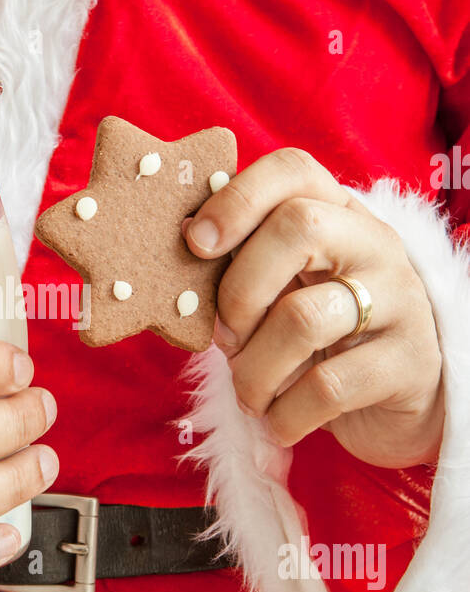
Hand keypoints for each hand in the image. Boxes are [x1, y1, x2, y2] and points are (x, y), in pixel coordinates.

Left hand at [184, 148, 443, 468]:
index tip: (195, 243)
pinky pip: (327, 387)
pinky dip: (284, 414)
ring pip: (304, 317)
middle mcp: (374, 244)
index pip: (293, 169)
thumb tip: (185, 240)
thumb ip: (243, 264)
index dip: (237, 198)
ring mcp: (399, 301)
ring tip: (250, 395)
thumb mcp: (286, 289)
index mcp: (337, 213)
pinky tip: (278, 422)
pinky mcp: (407, 365)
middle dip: (238, 291)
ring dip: (254, 369)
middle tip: (225, 339)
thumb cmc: (322, 338)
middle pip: (297, 227)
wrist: (401, 401)